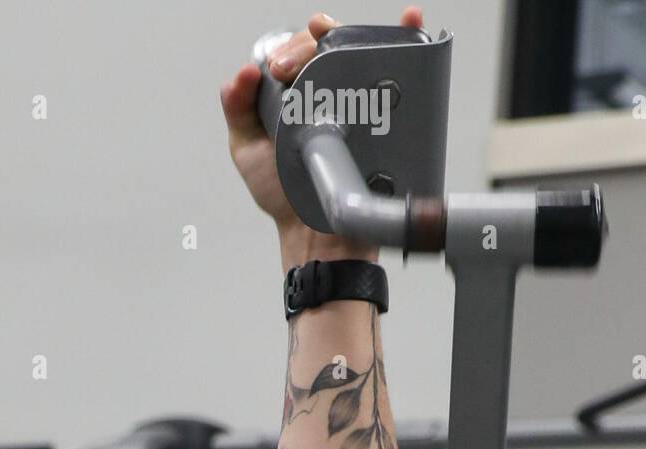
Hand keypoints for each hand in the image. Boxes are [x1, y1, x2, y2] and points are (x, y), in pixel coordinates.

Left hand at [219, 8, 423, 261]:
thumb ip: (237, 110)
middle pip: (325, 43)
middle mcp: (330, 88)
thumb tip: (242, 73)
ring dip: (350, 33)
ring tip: (332, 37)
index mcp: (298, 92)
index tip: (278, 69)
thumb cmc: (284, 193)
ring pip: (358, 47)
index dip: (289, 48)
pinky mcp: (384, 110)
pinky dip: (405, 36)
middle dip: (308, 42)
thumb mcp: (248, 149)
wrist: (316, 228)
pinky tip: (408, 22)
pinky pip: (399, 65)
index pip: (297, 50)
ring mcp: (358, 97)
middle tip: (291, 69)